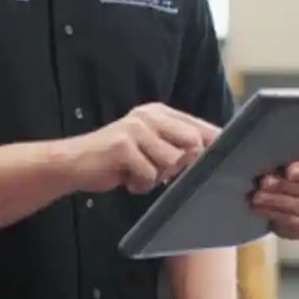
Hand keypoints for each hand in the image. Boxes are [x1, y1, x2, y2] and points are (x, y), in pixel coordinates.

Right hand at [67, 103, 219, 193]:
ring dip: (158, 177)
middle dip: (183, 165)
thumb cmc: (117, 159)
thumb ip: (176, 146)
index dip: (214, 144)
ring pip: (172, 161)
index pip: (199, 126)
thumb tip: (212, 155)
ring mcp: (136, 129)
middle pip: (192, 142)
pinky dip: (140, 185)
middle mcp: (150, 116)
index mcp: (160, 113)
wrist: (74, 162)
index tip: (224, 161)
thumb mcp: (149, 146)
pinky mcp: (123, 147)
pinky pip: (149, 175)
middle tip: (162, 173)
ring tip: (138, 174)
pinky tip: (127, 179)